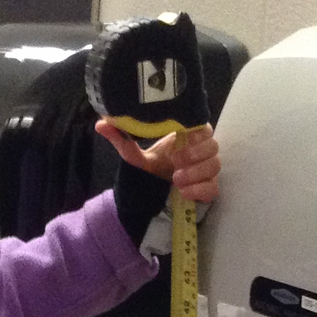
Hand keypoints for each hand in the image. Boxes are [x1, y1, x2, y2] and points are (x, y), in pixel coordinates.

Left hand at [95, 120, 220, 202]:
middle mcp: (201, 150)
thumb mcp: (134, 154)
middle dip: (196, 154)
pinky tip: (183, 191)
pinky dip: (200, 190)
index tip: (180, 139)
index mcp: (188, 136)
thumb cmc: (151, 166)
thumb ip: (121, 139)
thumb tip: (101, 124)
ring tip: (176, 179)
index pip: (203, 127)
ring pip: (215, 166)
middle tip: (176, 161)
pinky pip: (213, 188)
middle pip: (213, 146)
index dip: (197, 133)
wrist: (154, 191)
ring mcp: (206, 170)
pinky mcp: (208, 187)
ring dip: (196, 172)